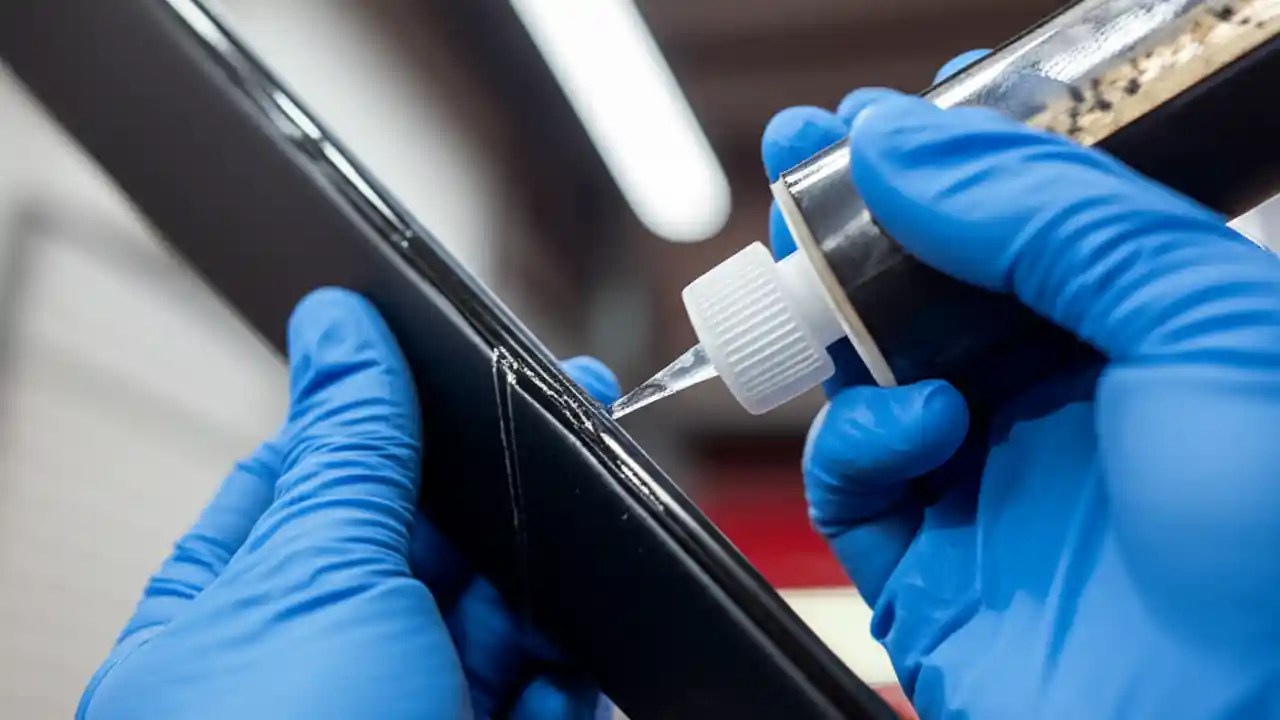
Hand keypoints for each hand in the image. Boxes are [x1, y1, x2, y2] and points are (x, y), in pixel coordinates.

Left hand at [78, 288, 619, 719]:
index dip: (376, 416)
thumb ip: (347, 452)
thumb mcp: (315, 581)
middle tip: (566, 402)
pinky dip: (568, 663)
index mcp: (228, 624)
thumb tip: (339, 328)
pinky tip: (582, 636)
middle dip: (490, 484)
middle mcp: (316, 676)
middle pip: (417, 546)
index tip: (442, 354)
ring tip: (593, 515)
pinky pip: (541, 692)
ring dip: (543, 572)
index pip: (305, 483)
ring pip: (490, 618)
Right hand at [765, 58, 1279, 717]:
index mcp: (1149, 334)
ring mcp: (992, 483)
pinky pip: (852, 475)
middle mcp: (1068, 403)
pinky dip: (860, 436)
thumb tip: (904, 142)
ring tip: (827, 271)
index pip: (1035, 216)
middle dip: (864, 213)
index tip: (906, 104)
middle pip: (935, 280)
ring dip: (843, 310)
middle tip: (805, 153)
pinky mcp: (925, 566)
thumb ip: (1053, 215)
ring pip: (872, 366)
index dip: (967, 152)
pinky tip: (917, 426)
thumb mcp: (1206, 324)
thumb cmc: (1277, 553)